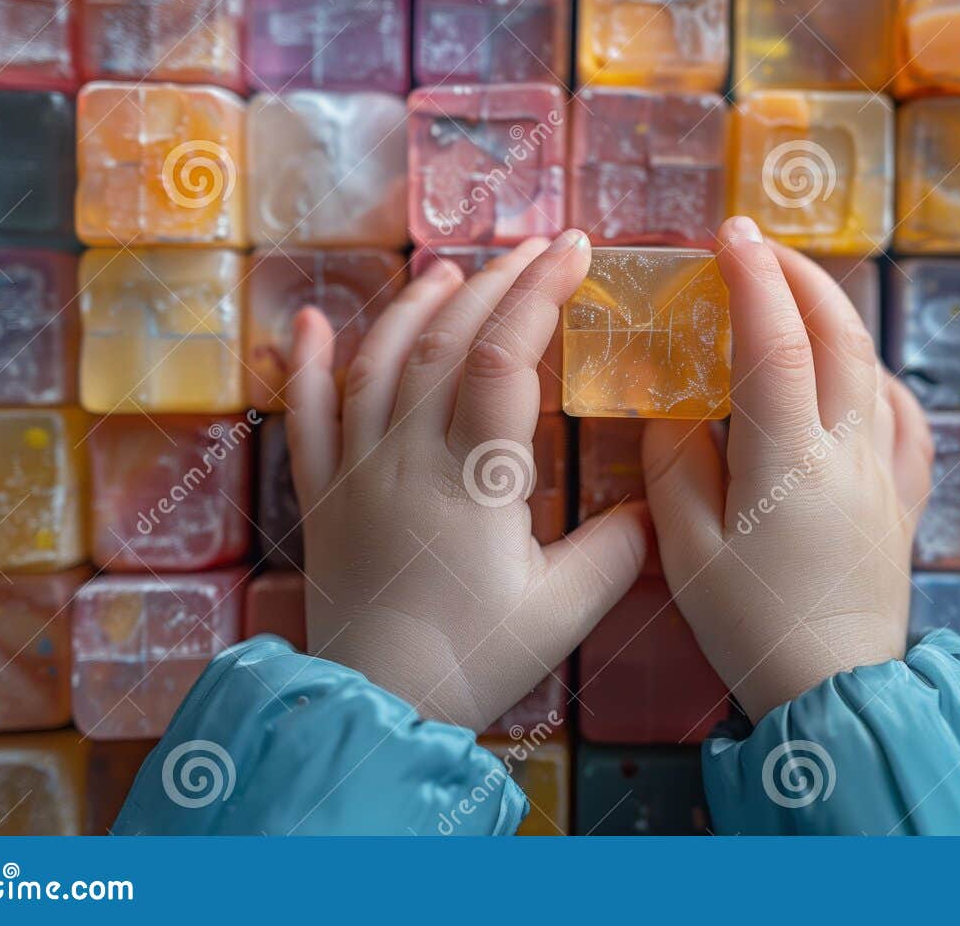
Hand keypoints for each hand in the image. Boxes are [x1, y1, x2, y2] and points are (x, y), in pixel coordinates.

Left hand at [284, 232, 649, 731]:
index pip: (506, 358)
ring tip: (453, 271)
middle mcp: (405, 458)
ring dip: (416, 307)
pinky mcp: (321, 497)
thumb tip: (654, 503)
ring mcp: (354, 473)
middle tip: (538, 248)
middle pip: (445, 344)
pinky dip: (306, 364)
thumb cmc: (473, 663)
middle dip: (495, 283)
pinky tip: (314, 323)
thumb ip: (617, 549)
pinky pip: (305, 416)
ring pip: (377, 364)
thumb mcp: (563, 611)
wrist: (372, 711)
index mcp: (471, 479)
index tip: (577, 252)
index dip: (541, 295)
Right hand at [642, 217, 932, 720]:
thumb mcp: (687, 550)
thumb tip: (673, 406)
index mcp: (787, 460)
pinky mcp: (902, 502)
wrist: (835, 695)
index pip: (775, 341)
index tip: (727, 235)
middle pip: (838, 335)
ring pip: (873, 367)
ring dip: (836, 315)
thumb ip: (675, 466)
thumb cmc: (751, 628)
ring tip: (796, 297)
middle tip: (756, 247)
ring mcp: (884, 474)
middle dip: (798, 276)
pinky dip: (879, 377)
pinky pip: (906, 420)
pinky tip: (860, 375)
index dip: (752, 278)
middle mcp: (847, 453)